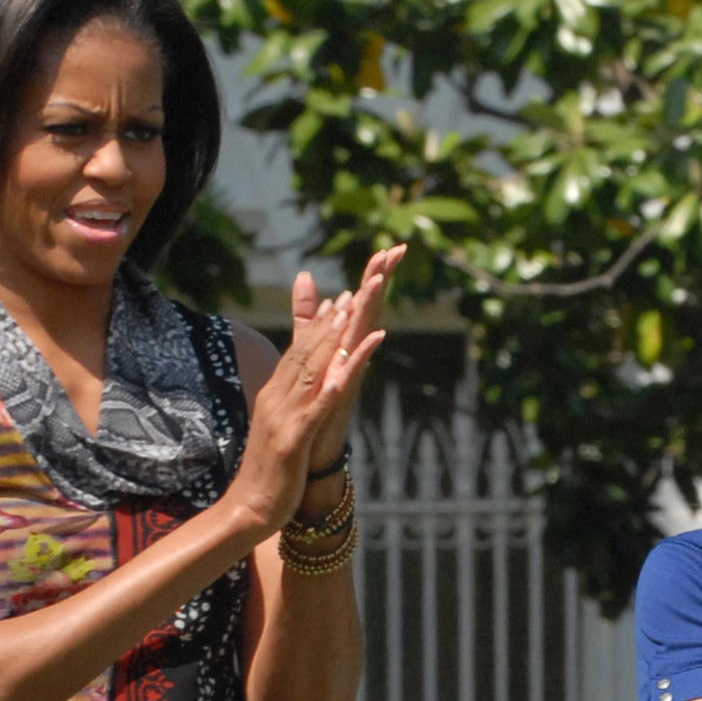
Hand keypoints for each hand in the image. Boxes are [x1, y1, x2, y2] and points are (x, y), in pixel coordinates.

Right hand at [227, 252, 398, 541]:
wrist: (248, 509)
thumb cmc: (267, 475)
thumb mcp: (279, 432)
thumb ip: (289, 407)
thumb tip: (294, 389)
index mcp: (273, 398)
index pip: (296, 354)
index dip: (317, 326)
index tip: (338, 301)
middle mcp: (275, 401)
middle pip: (303, 354)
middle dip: (328, 324)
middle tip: (351, 295)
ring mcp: (283, 419)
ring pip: (310, 372)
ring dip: (332, 342)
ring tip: (352, 317)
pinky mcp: (292, 440)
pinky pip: (315, 409)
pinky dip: (331, 387)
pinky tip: (347, 371)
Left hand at [296, 245, 405, 477]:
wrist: (312, 452)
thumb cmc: (313, 404)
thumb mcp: (309, 350)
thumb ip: (307, 316)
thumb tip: (305, 277)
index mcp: (344, 344)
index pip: (359, 303)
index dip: (373, 276)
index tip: (388, 248)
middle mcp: (351, 356)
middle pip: (369, 311)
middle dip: (381, 281)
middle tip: (397, 250)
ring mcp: (349, 374)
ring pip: (364, 333)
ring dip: (374, 305)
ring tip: (382, 277)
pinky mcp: (343, 394)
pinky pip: (357, 367)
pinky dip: (366, 350)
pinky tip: (379, 333)